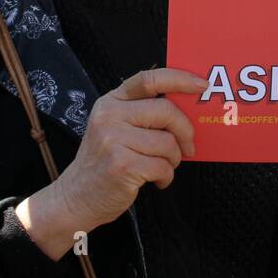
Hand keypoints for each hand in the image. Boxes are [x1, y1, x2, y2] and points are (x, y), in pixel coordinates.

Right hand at [16, 67, 206, 258]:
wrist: (76, 197)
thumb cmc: (104, 162)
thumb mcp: (114, 128)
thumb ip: (142, 114)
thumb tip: (187, 109)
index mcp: (111, 102)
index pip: (149, 79)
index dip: (179, 79)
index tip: (201, 85)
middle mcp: (109, 116)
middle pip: (167, 111)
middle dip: (185, 131)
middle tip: (188, 148)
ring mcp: (113, 140)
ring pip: (168, 143)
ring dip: (173, 160)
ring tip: (161, 167)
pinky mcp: (121, 165)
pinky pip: (163, 167)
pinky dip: (166, 177)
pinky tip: (155, 180)